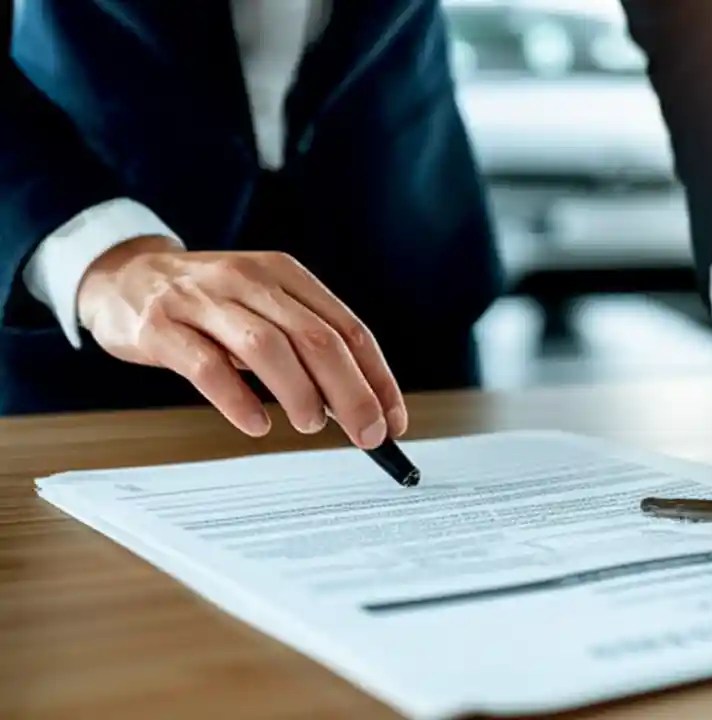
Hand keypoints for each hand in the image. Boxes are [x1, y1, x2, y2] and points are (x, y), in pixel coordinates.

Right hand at [77, 235, 406, 447]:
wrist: (124, 275)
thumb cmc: (208, 302)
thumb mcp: (263, 306)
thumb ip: (305, 345)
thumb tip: (358, 405)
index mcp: (285, 275)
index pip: (348, 328)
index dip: (377, 377)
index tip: (393, 419)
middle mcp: (249, 281)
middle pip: (316, 338)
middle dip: (351, 392)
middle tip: (368, 434)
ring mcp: (202, 301)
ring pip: (267, 347)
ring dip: (299, 392)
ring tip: (313, 425)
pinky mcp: (161, 326)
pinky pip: (206, 366)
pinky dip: (237, 399)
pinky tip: (255, 423)